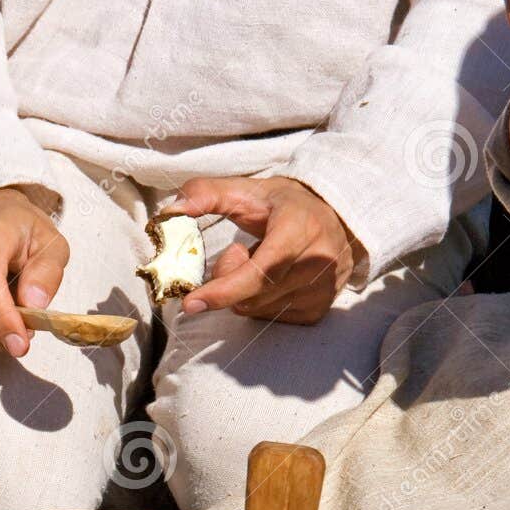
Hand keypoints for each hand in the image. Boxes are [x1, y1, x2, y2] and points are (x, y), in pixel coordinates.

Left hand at [162, 177, 357, 324]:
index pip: (261, 271)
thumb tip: (171, 211)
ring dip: (244, 291)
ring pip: (256, 310)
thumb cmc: (286, 205)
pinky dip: (259, 301)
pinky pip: (269, 319)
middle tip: (242, 251)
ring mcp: (321, 291)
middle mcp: (317, 263)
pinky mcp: (318, 311)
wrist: (339, 219)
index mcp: (300, 229)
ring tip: (263, 262)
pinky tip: (274, 279)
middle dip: (229, 278)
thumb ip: (207, 194)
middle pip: (250, 294)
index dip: (224, 289)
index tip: (191, 303)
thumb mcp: (249, 190)